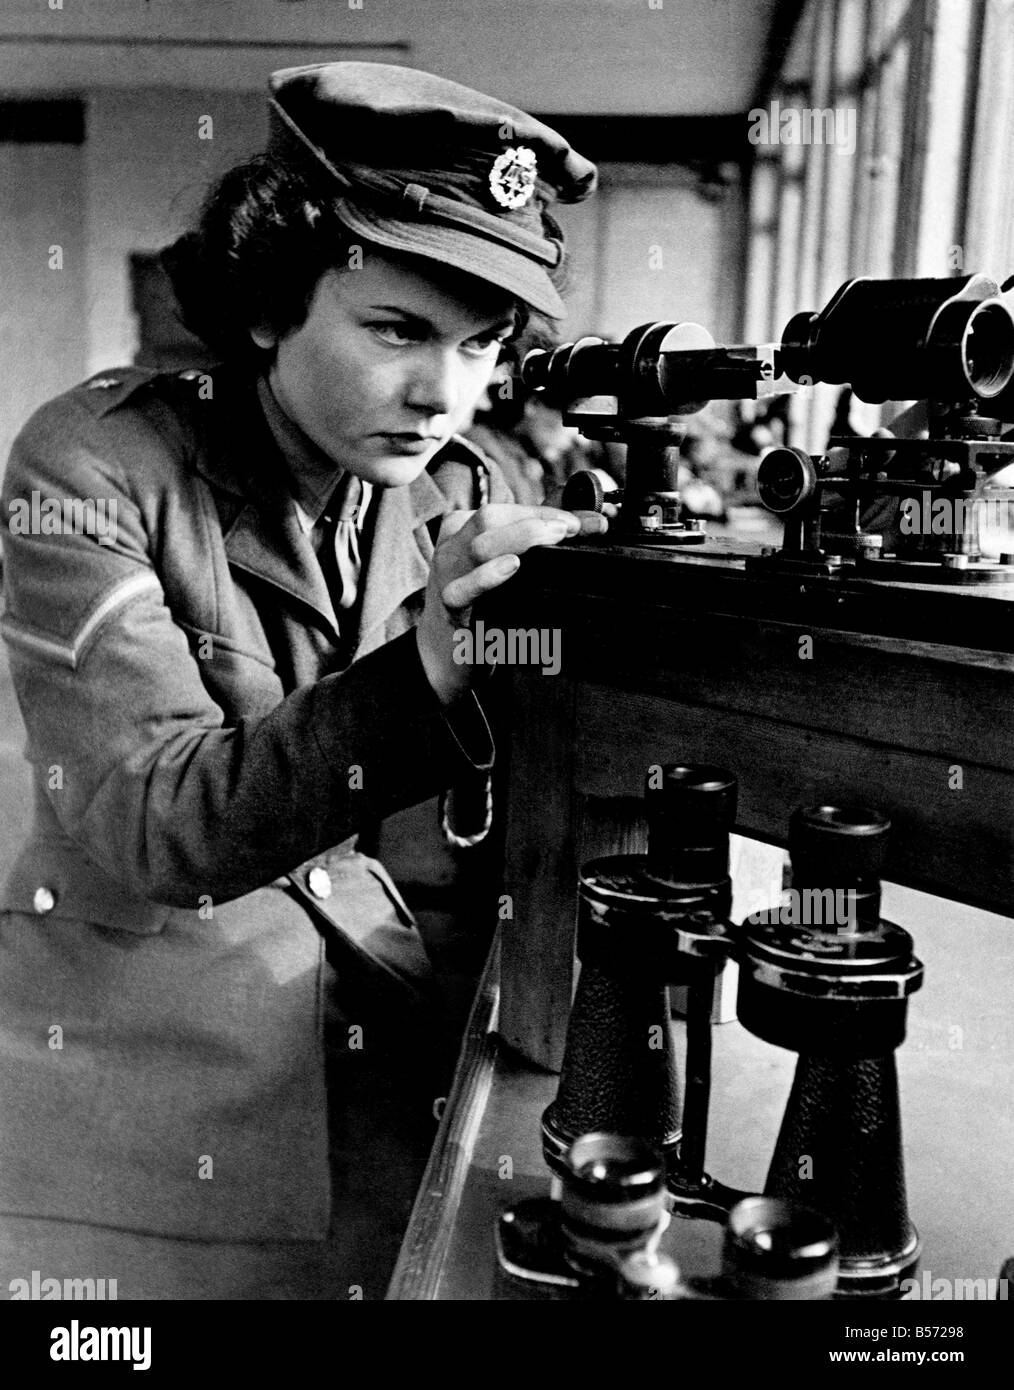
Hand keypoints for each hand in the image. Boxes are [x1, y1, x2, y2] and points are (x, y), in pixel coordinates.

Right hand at [416, 504, 607, 702]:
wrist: (444, 656)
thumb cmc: (479, 606)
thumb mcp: (498, 567)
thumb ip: (532, 543)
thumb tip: (585, 522)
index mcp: (462, 530)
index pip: (506, 510)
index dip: (548, 510)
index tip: (588, 521)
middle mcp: (452, 549)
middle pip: (490, 518)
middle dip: (536, 518)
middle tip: (572, 528)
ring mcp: (448, 577)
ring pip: (479, 545)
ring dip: (520, 537)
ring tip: (552, 537)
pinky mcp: (450, 610)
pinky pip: (463, 589)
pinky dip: (488, 576)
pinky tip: (512, 567)